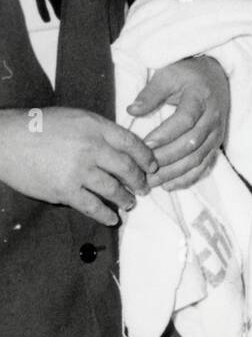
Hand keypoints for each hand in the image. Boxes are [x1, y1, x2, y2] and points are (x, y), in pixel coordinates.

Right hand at [0, 107, 156, 225]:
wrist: (8, 141)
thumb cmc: (41, 126)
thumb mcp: (76, 118)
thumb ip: (99, 130)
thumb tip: (121, 146)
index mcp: (96, 126)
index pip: (131, 142)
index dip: (146, 156)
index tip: (152, 166)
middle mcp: (91, 147)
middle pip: (126, 167)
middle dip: (139, 180)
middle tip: (144, 187)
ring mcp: (79, 170)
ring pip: (112, 189)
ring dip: (125, 199)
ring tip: (130, 203)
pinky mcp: (65, 190)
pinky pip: (92, 206)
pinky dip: (105, 214)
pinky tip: (112, 218)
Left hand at [127, 56, 229, 190]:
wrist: (214, 75)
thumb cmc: (187, 74)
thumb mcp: (168, 75)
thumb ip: (151, 93)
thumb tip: (132, 111)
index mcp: (200, 96)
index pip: (185, 119)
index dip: (165, 135)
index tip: (145, 145)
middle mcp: (212, 116)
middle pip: (192, 143)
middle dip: (166, 159)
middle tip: (143, 169)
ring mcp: (216, 132)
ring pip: (198, 158)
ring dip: (175, 172)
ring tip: (152, 181)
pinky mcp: (216, 143)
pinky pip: (205, 165)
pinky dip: (188, 178)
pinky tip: (169, 185)